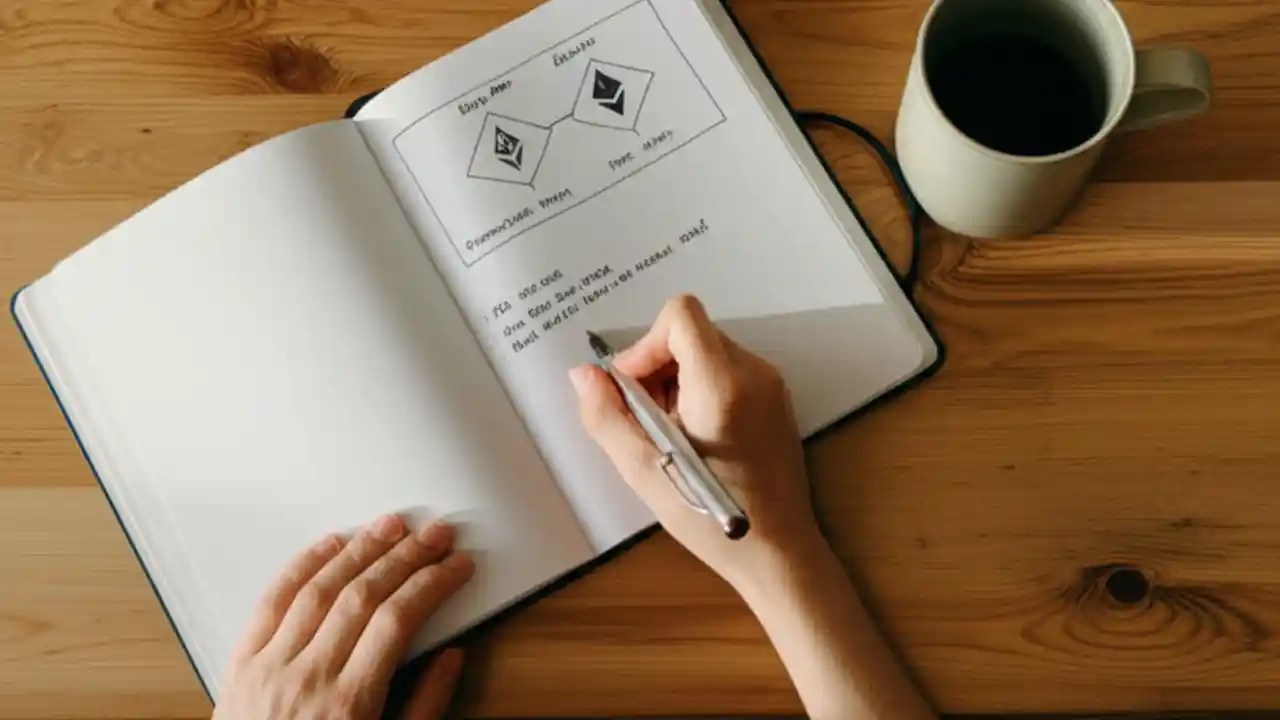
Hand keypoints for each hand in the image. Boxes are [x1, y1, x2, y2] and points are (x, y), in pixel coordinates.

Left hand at [212, 515, 474, 719]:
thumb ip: (424, 707)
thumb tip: (451, 659)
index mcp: (349, 706)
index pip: (398, 620)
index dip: (433, 583)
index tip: (456, 566)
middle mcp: (307, 679)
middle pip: (364, 595)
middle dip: (406, 556)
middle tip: (435, 534)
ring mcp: (269, 669)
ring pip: (318, 589)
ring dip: (359, 549)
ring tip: (390, 526)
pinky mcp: (240, 666)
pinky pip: (270, 602)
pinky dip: (300, 567)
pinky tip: (328, 545)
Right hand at [570, 295, 820, 588]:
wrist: (779, 553)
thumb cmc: (712, 520)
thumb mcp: (645, 472)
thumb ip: (607, 417)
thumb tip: (583, 374)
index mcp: (722, 384)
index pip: (680, 315)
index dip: (645, 344)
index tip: (634, 388)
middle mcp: (754, 372)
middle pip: (691, 334)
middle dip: (657, 368)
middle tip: (647, 421)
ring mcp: (771, 385)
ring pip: (707, 352)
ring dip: (676, 382)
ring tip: (672, 436)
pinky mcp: (776, 400)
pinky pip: (728, 372)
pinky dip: (701, 391)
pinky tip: (696, 439)